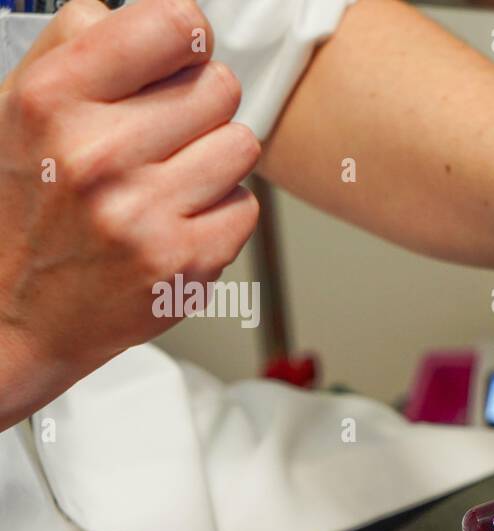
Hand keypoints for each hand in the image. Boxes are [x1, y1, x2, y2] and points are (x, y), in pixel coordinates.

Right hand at [0, 0, 260, 430]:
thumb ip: (79, 43)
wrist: (12, 313)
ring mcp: (142, 212)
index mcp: (51, 99)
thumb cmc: (25, 203)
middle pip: (220, 87)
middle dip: (199, 107)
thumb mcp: (20, 107)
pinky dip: (220, 213)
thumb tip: (142, 12)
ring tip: (167, 180)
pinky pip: (246, 205)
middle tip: (163, 136)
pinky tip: (175, 221)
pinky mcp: (182, 262)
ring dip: (214, 161)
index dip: (185, 40)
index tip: (177, 58)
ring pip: (242, 145)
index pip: (174, 26)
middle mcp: (96, 154)